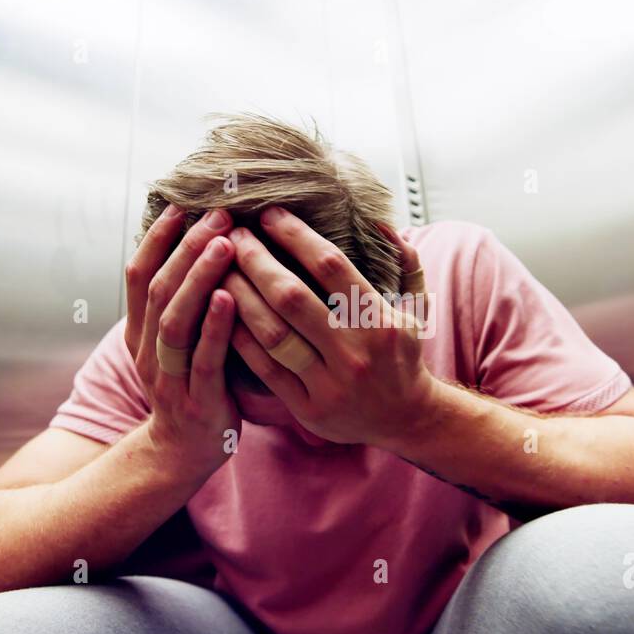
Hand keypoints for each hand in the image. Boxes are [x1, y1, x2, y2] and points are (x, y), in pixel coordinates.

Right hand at [124, 205, 238, 481]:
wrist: (182, 453)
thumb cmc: (191, 387)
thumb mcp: (176, 343)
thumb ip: (181, 304)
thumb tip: (201, 249)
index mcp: (140, 333)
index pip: (139, 275)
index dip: (157, 239)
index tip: (180, 204)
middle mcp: (148, 350)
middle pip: (158, 289)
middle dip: (186, 247)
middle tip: (215, 213)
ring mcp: (170, 376)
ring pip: (175, 319)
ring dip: (197, 278)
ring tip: (222, 243)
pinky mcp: (197, 400)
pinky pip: (203, 359)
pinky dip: (214, 326)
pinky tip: (230, 297)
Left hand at [223, 206, 437, 446]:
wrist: (407, 418)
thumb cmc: (402, 354)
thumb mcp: (414, 307)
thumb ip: (404, 262)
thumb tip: (380, 223)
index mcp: (379, 320)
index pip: (331, 266)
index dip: (296, 236)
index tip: (270, 215)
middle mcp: (355, 352)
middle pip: (292, 297)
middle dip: (256, 260)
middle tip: (235, 236)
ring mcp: (330, 383)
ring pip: (272, 333)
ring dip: (239, 297)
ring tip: (219, 270)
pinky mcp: (309, 409)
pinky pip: (265, 368)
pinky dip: (240, 338)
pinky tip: (222, 313)